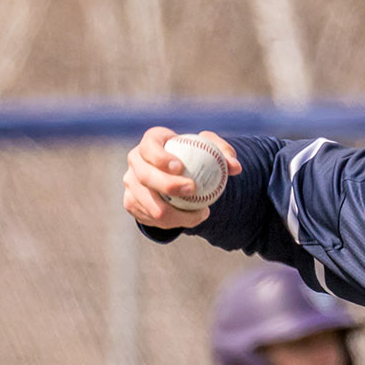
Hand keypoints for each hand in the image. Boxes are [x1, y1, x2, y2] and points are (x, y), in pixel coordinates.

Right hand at [122, 127, 241, 230]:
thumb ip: (224, 154)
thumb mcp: (212, 150)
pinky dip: (173, 222)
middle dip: (167, 185)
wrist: (180, 176)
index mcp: (151, 142)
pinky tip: (191, 219)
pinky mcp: (132, 202)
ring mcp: (131, 183)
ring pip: (148, 203)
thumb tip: (234, 167)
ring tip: (201, 213)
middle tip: (192, 189)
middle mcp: (136, 160)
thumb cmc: (196, 158)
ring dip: (175, 212)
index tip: (180, 167)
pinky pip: (151, 218)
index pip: (149, 146)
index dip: (159, 157)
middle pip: (144, 176)